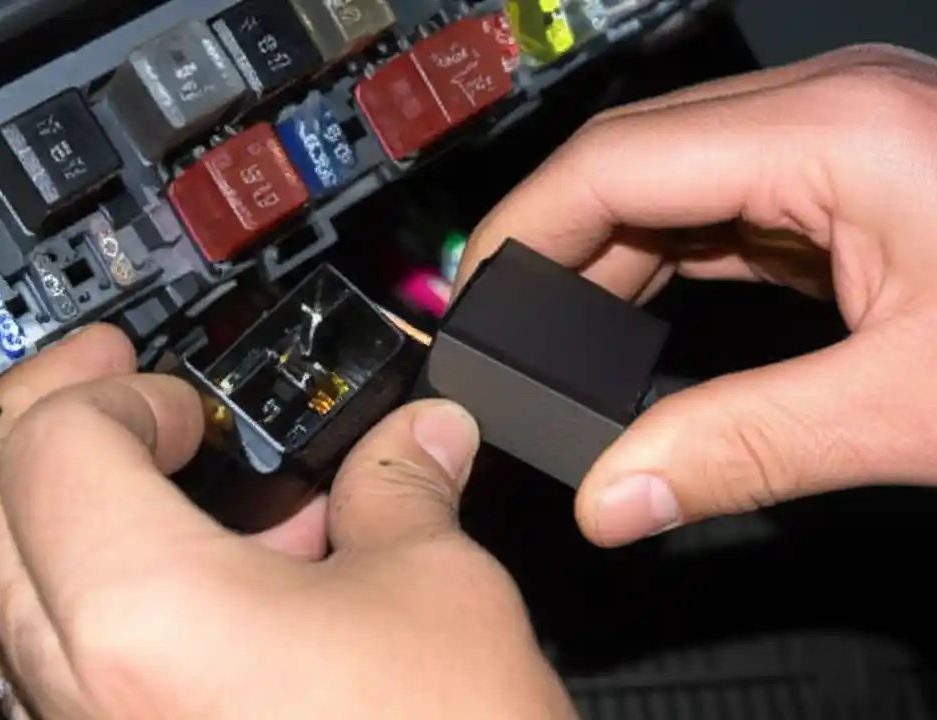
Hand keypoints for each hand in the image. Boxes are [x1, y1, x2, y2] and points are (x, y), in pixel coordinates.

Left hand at [0, 325, 573, 718]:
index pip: (52, 440)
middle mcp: (78, 693)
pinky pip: (68, 669)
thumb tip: (417, 436)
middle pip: (0, 508)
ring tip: (224, 510)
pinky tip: (234, 602)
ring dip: (95, 518)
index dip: (116, 386)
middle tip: (140, 400)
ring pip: (24, 593)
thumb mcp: (443, 596)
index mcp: (140, 617)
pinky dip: (122, 603)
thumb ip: (405, 484)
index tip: (183, 394)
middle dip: (68, 428)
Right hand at [459, 44, 936, 546]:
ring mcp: (846, 143)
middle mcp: (832, 116)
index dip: (523, 237)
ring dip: (608, 264)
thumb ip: (742, 450)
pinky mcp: (858, 184)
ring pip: (676, 186)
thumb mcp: (911, 406)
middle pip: (634, 164)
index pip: (615, 162)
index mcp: (836, 134)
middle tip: (505, 345)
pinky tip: (639, 327)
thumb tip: (617, 496)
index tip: (476, 311)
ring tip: (558, 350)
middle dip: (556, 254)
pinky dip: (670, 269)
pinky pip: (726, 212)